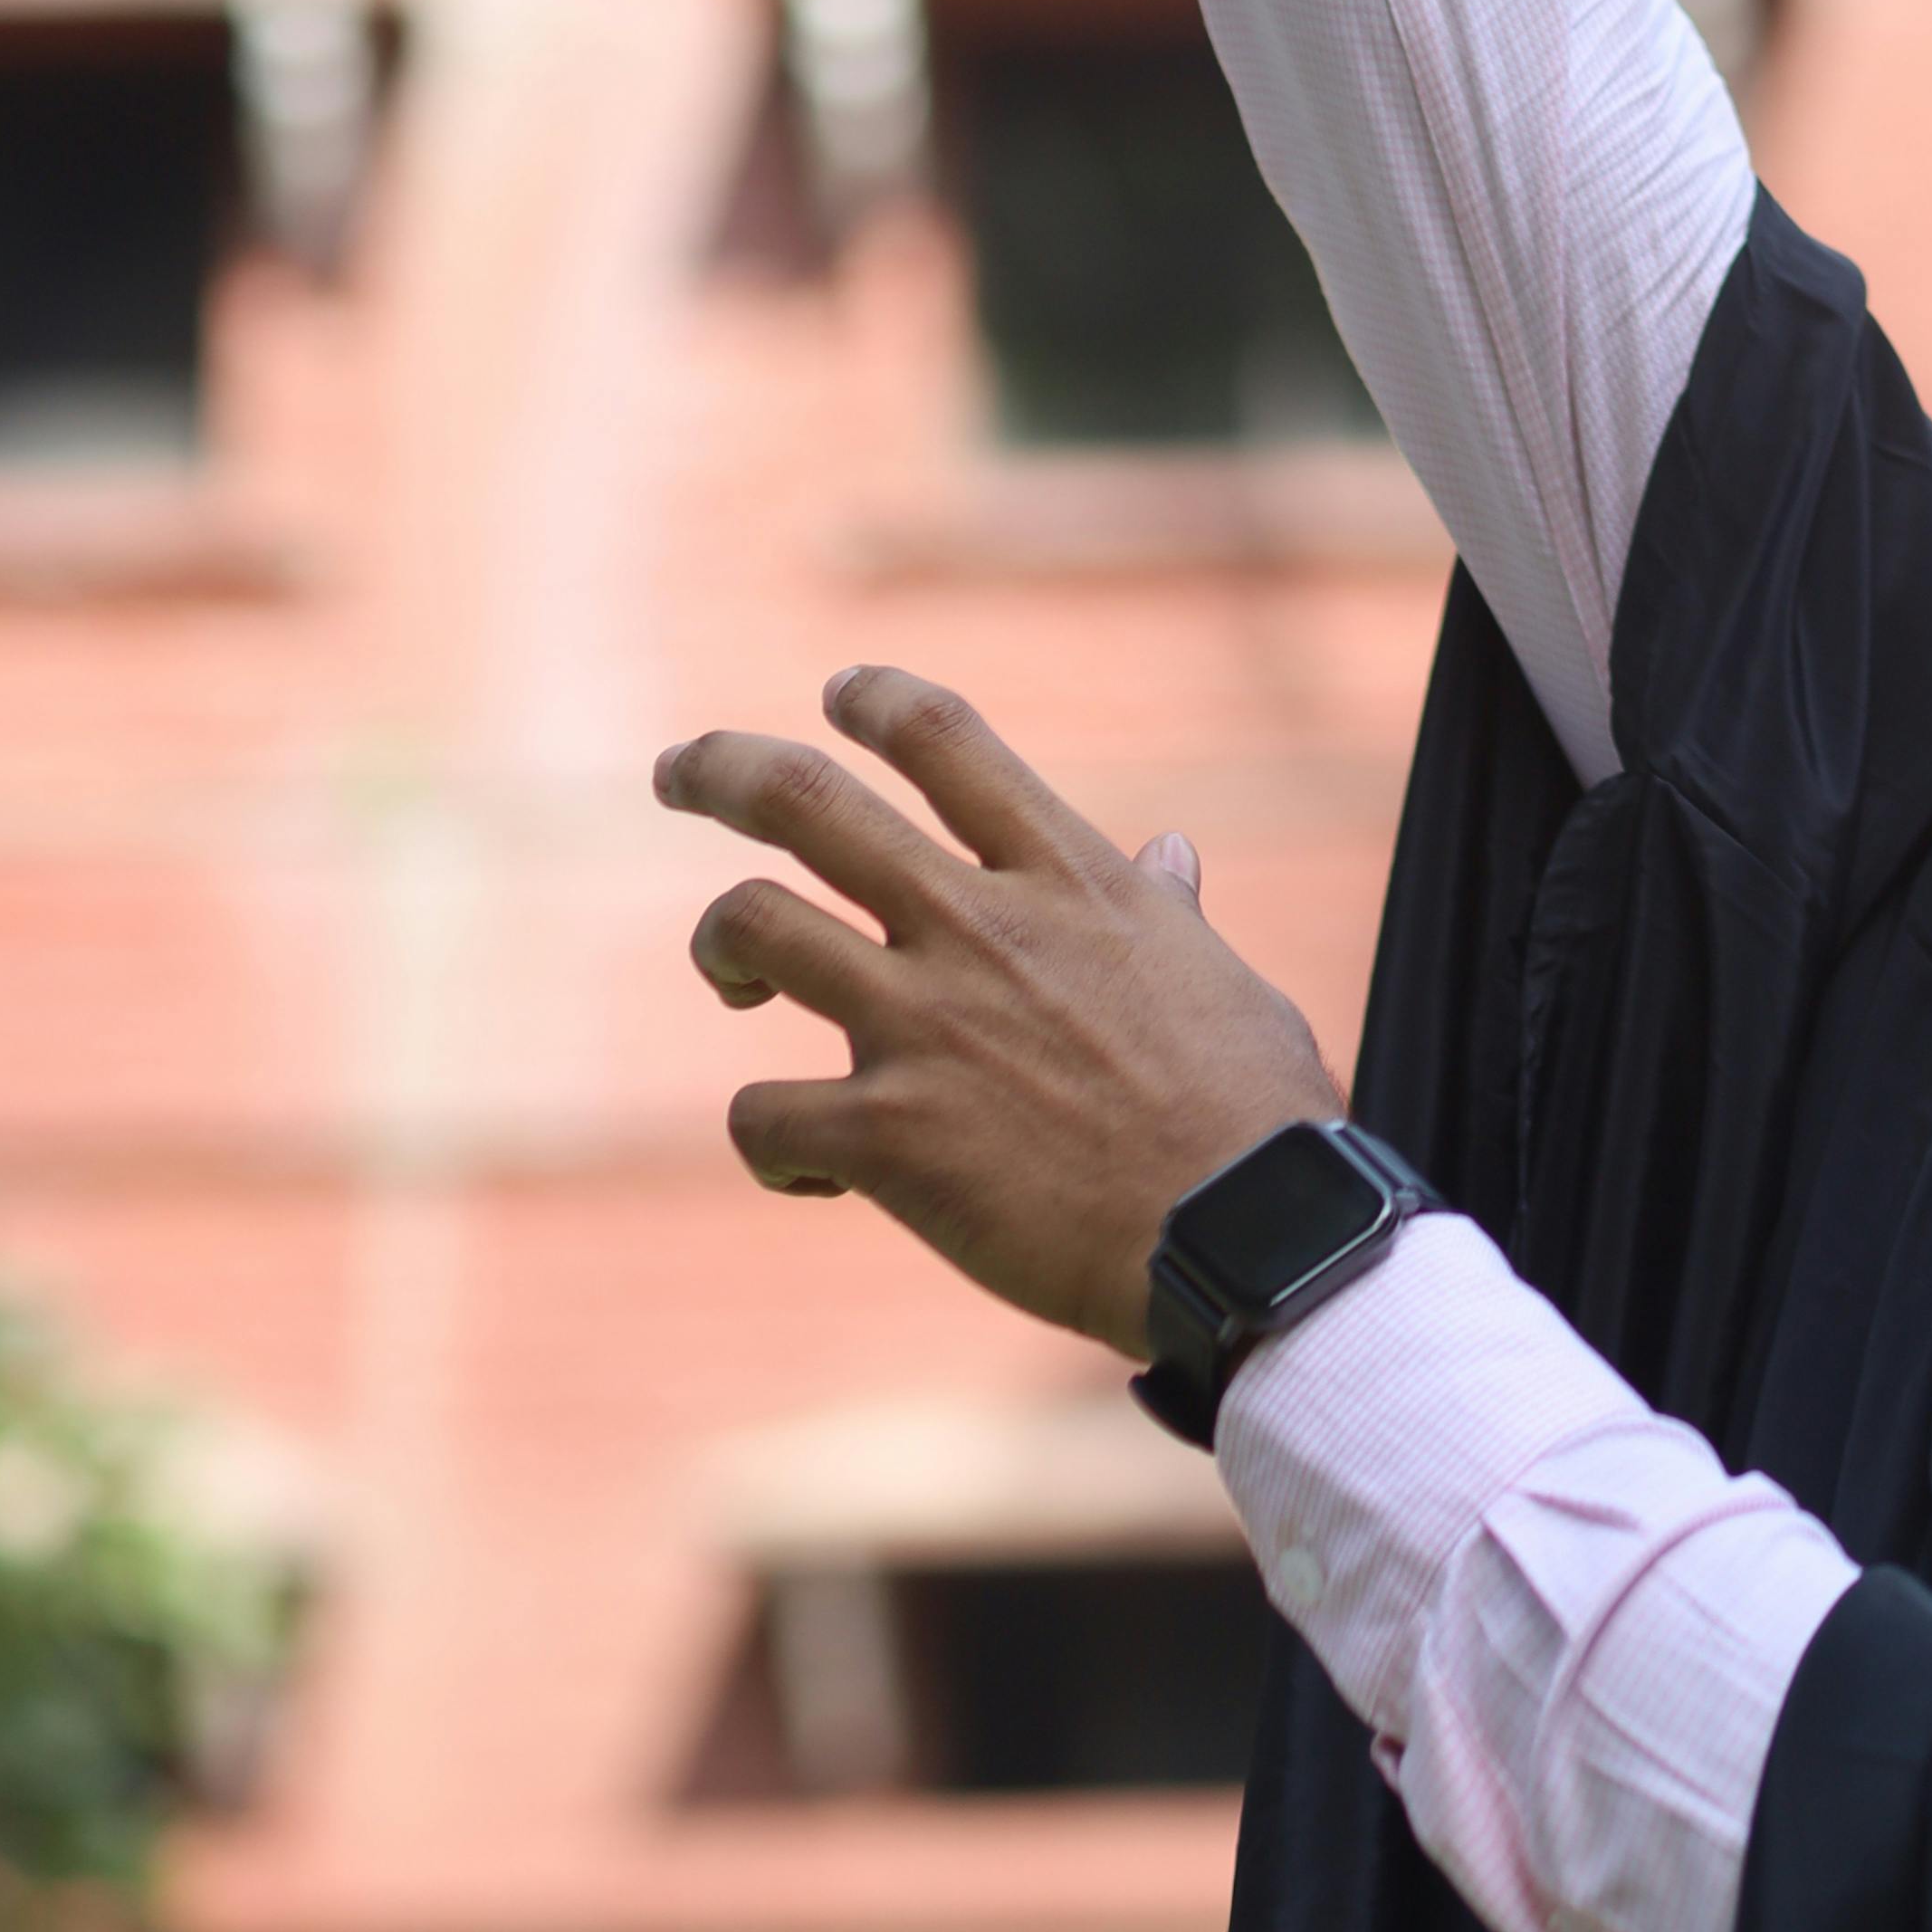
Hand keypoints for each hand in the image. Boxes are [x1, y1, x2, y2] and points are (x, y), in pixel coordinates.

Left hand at [656, 664, 1339, 1360]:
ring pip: (752, 924)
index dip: (874, 698)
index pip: (943, 736)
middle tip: (679, 770)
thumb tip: (1169, 853)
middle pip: (805, 799)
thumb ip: (1167, 912)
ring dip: (721, 942)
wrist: (1239, 1237)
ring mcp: (922, 1025)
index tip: (838, 693)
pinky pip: (761, 1115)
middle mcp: (978, 925)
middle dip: (720, 771)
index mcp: (1066, 875)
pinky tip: (816, 1174)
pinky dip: (774, 1144)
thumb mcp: (1217, 977)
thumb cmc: (1253, 1115)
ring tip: (731, 978)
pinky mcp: (886, 1138)